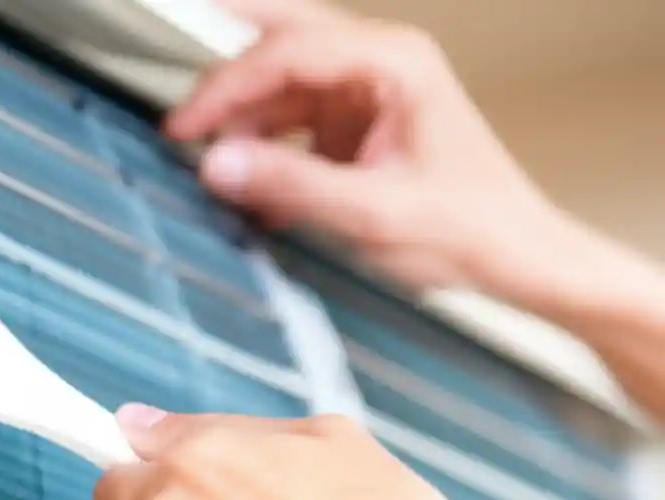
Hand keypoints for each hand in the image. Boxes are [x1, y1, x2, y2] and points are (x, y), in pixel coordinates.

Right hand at [164, 0, 611, 302]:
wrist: (516, 257)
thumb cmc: (471, 229)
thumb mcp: (370, 214)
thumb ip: (290, 185)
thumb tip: (218, 164)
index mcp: (394, 63)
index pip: (287, 50)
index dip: (226, 87)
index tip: (185, 126)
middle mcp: (380, 65)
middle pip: (281, 43)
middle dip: (228, 83)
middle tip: (182, 119)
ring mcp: (368, 94)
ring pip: (281, 88)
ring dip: (246, 127)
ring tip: (222, 175)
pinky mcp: (358, 127)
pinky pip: (294, 124)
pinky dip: (268, 155)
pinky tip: (258, 196)